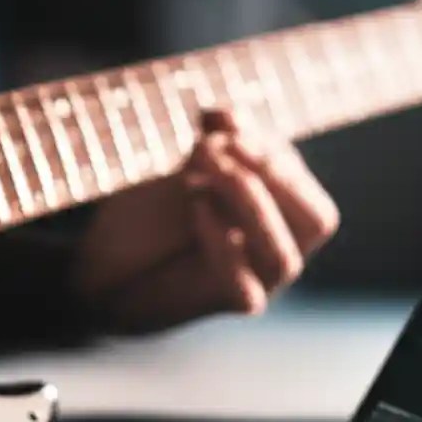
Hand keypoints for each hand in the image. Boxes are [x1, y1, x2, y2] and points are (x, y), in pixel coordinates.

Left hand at [71, 108, 338, 331]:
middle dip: (275, 176)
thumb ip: (214, 141)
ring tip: (200, 176)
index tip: (220, 122)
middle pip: (317, 220)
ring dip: (248, 205)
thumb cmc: (152, 214)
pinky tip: (195, 208)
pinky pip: (243, 287)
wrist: (104, 263)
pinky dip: (222, 243)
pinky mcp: (227, 304)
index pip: (299, 178)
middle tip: (224, 148)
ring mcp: (257, 281)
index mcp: (276, 208)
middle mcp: (277, 246)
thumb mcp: (185, 166)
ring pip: (284, 257)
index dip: (268, 146)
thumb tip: (225, 117)